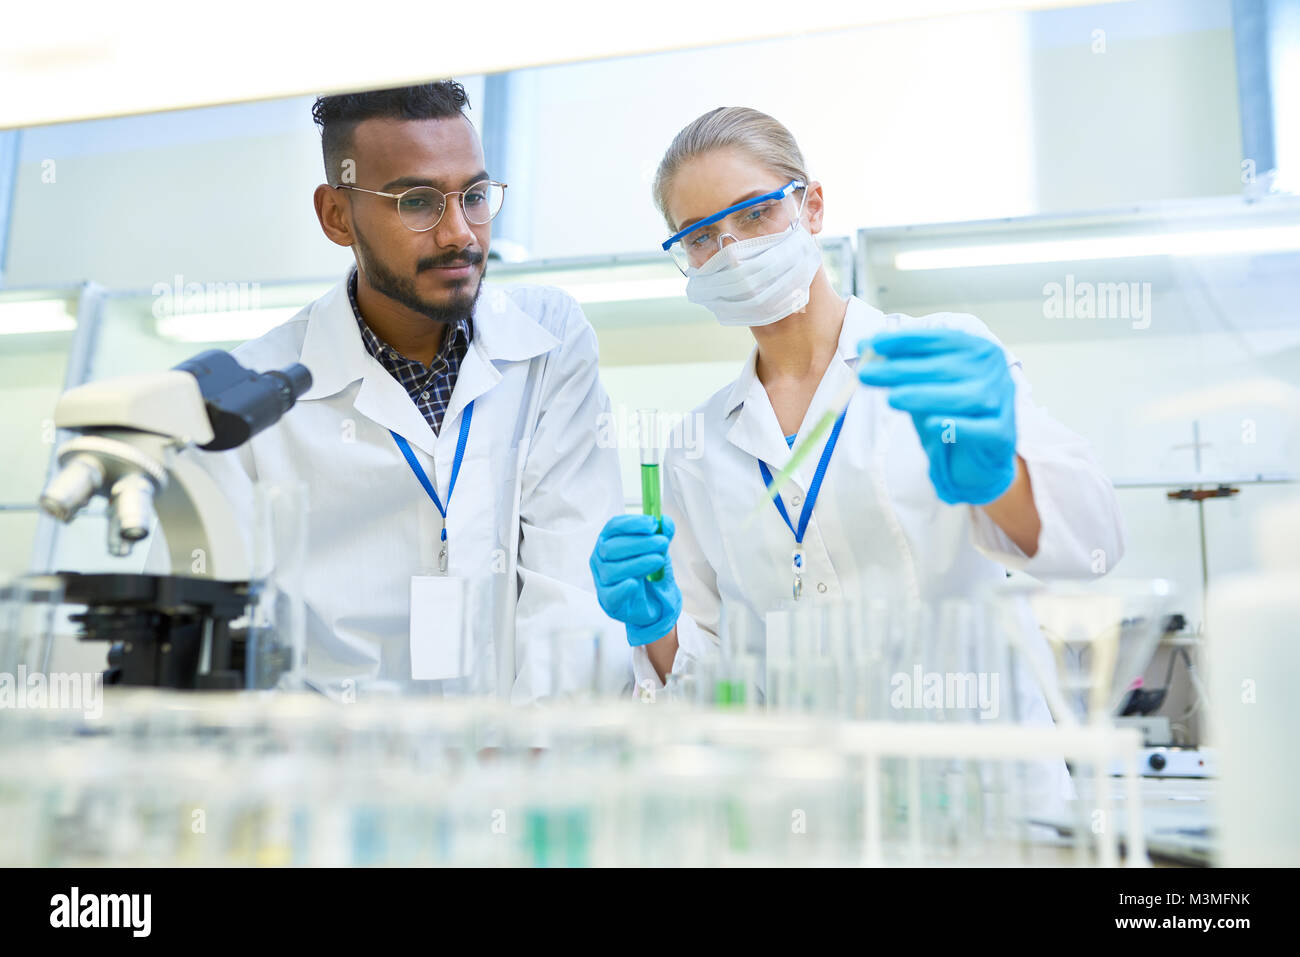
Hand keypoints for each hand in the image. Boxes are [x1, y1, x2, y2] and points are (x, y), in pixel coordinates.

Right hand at [588, 514, 681, 646]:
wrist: (655, 601)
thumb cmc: (649, 571)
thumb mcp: (658, 550)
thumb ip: (663, 534)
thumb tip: (666, 523)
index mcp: (609, 541)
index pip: (613, 527)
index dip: (632, 524)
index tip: (653, 524)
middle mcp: (600, 558)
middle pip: (611, 548)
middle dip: (639, 543)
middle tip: (663, 543)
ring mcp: (602, 580)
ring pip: (612, 570)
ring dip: (638, 563)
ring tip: (659, 561)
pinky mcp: (608, 601)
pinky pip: (612, 594)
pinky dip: (623, 588)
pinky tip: (635, 583)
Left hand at [859, 328, 1016, 505]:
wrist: (981, 455)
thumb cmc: (951, 410)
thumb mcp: (925, 383)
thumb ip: (902, 365)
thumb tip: (864, 347)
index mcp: (976, 349)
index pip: (938, 339)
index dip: (903, 340)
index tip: (869, 344)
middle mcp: (994, 369)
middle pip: (944, 367)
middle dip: (901, 370)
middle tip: (866, 374)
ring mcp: (1002, 400)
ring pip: (964, 396)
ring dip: (925, 396)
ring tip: (892, 399)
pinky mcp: (1003, 434)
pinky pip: (981, 429)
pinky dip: (957, 427)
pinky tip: (931, 424)